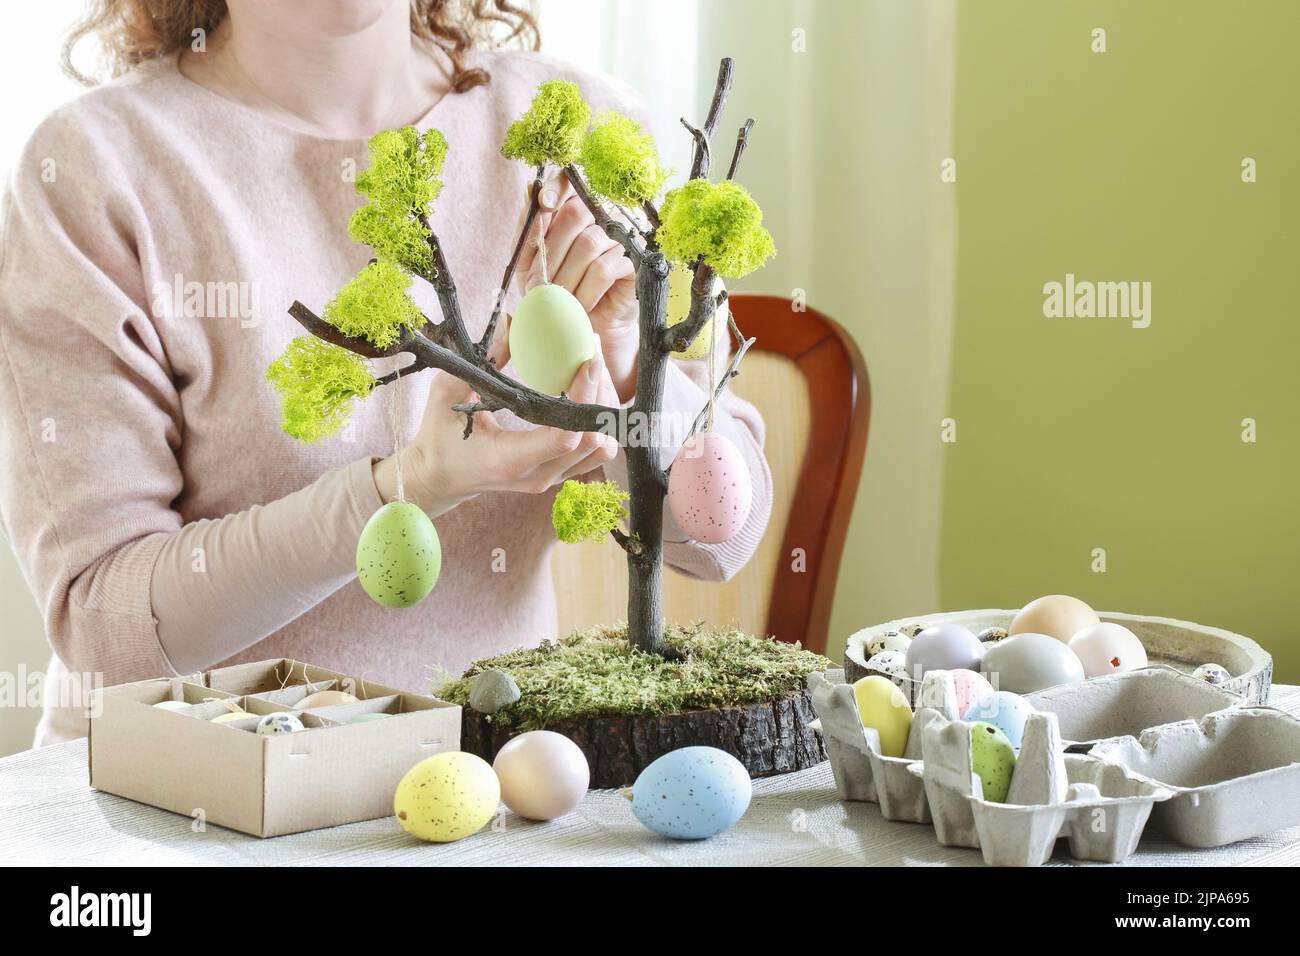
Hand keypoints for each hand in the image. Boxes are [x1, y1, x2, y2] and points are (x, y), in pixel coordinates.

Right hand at [372, 327, 619, 513]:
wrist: (440, 478)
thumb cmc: (440, 436)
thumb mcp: (445, 394)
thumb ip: (478, 361)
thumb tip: (510, 322)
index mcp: (508, 460)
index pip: (563, 437)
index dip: (583, 399)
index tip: (588, 361)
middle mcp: (536, 475)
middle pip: (592, 441)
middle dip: (600, 395)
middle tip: (593, 352)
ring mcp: (551, 479)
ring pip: (601, 448)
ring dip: (603, 410)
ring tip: (591, 372)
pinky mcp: (558, 474)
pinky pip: (595, 452)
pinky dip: (599, 423)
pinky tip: (586, 392)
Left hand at [516, 172, 639, 401]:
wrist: (584, 330)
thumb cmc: (556, 294)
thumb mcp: (530, 265)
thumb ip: (528, 231)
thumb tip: (527, 190)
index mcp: (572, 211)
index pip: (568, 182)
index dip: (556, 188)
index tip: (542, 203)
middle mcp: (599, 218)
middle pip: (575, 214)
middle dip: (550, 252)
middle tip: (539, 285)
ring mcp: (619, 238)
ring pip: (588, 244)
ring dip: (565, 277)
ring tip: (557, 302)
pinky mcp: (633, 262)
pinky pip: (604, 269)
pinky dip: (585, 291)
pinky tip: (579, 307)